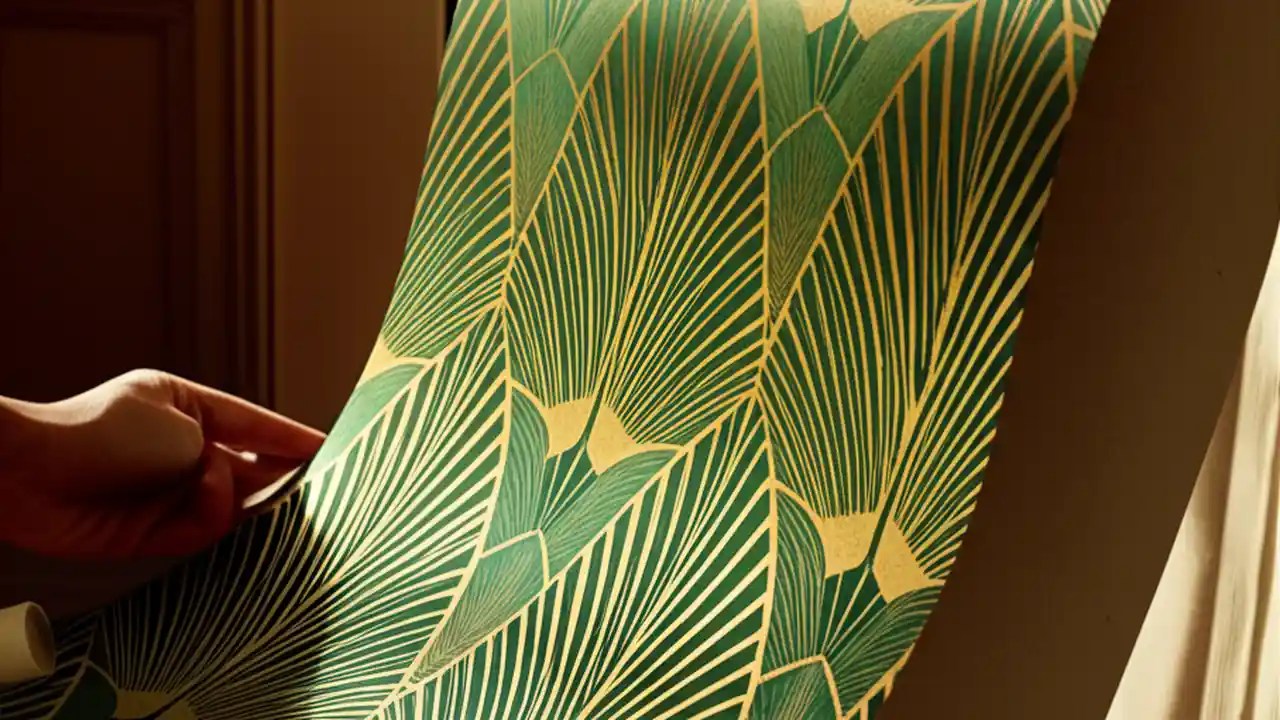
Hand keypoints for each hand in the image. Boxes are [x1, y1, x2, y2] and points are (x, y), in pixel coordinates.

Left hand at [0, 370, 323, 559]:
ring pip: (230, 508)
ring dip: (237, 503)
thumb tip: (254, 487)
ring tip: (231, 492)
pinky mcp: (149, 534)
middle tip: (317, 492)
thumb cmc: (96, 432)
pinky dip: (209, 524)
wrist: (25, 474)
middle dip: (280, 481)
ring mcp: (166, 493)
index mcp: (189, 410)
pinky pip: (200, 535)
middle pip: (248, 470)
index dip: (296, 440)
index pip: (257, 426)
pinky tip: (203, 508)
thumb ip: (230, 455)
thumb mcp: (180, 423)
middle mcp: (181, 451)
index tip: (336, 451)